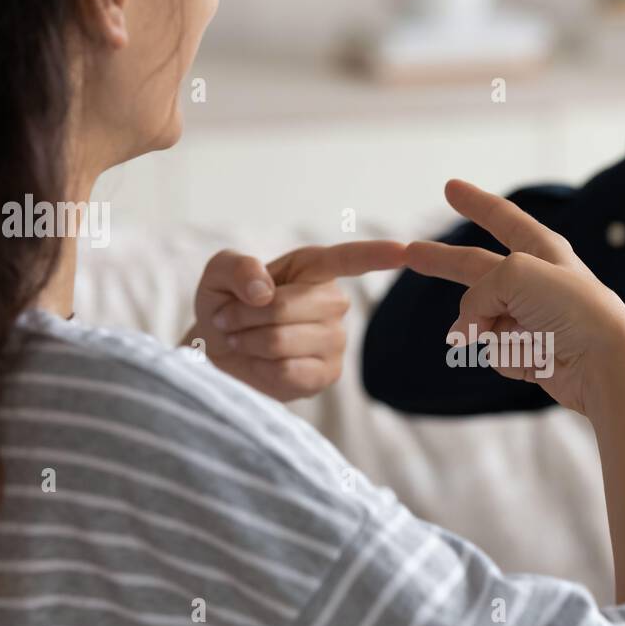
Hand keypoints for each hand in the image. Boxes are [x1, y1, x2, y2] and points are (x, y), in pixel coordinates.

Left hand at [186, 241, 406, 400]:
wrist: (219, 350)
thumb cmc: (226, 304)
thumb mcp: (219, 274)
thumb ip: (237, 268)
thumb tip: (263, 290)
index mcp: (315, 267)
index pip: (351, 259)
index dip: (377, 255)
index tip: (405, 250)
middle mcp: (334, 302)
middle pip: (287, 306)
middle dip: (245, 314)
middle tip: (228, 319)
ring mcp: (335, 341)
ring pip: (281, 341)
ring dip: (247, 341)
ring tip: (241, 339)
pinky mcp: (327, 375)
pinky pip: (287, 371)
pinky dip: (259, 367)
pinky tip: (258, 362)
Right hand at [404, 180, 624, 418]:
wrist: (605, 363)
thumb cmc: (572, 310)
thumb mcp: (516, 273)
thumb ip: (479, 290)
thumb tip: (467, 329)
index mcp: (541, 251)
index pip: (502, 217)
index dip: (474, 201)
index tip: (450, 187)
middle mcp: (535, 281)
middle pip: (475, 266)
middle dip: (443, 262)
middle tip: (410, 253)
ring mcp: (530, 317)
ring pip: (481, 319)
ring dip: (487, 329)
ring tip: (524, 336)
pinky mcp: (530, 351)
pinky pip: (496, 350)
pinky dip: (508, 355)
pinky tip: (536, 358)